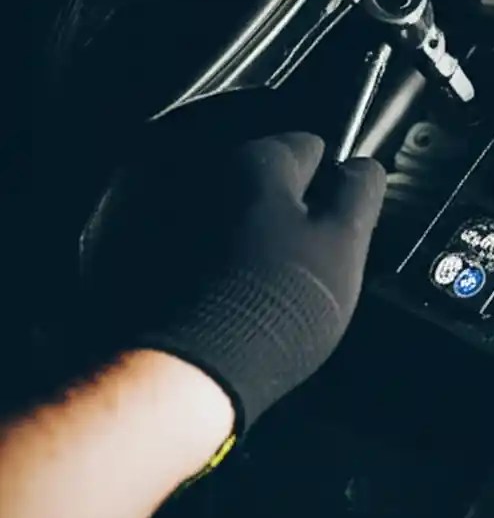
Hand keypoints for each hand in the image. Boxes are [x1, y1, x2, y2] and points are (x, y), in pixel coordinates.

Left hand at [80, 130, 386, 431]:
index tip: (328, 226)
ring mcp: (142, 197)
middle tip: (286, 258)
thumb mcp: (343, 247)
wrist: (176, 372)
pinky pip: (160, 226)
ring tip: (239, 277)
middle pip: (250, 168)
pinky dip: (179, 243)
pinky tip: (196, 285)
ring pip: (204, 196)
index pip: (309, 146)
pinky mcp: (108, 239)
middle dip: (269, 200)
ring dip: (222, 218)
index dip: (326, 186)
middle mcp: (194, 160)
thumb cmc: (274, 307)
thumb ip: (360, 193)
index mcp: (255, 156)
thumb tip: (361, 166)